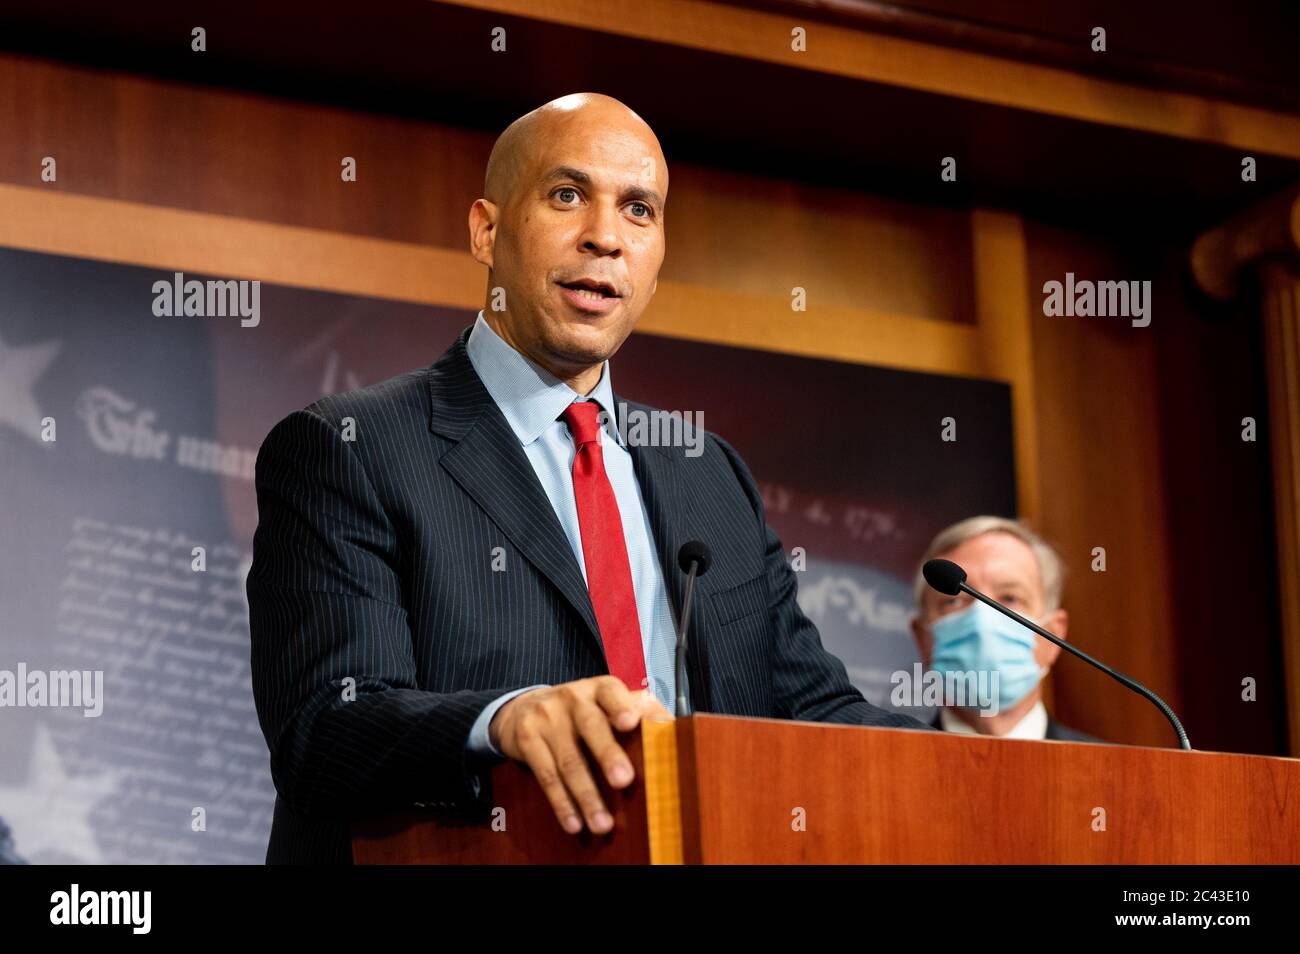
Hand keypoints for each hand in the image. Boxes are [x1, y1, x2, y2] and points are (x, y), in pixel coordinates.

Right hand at [488, 676, 672, 834]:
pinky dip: (561, 803)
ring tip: (603, 822)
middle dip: (608, 755)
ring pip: (569, 761)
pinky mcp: (528, 740)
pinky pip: (546, 776)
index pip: (611, 693)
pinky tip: (574, 822)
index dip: (620, 706)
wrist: (524, 707)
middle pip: (591, 727)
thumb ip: (641, 710)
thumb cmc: (580, 710)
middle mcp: (572, 698)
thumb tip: (675, 731)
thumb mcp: (608, 702)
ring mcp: (547, 718)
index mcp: (599, 689)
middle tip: (624, 780)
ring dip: (586, 796)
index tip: (631, 722)